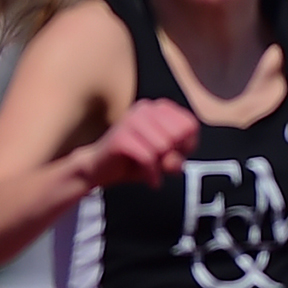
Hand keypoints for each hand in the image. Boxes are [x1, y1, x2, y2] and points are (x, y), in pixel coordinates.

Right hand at [83, 99, 200, 187]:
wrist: (98, 168)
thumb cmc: (135, 160)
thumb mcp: (164, 159)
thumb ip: (175, 158)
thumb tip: (175, 161)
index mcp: (157, 108)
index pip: (190, 124)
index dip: (188, 144)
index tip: (176, 153)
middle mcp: (144, 109)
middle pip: (178, 135)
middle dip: (174, 154)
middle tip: (162, 163)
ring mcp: (130, 121)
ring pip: (164, 146)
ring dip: (161, 166)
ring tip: (152, 170)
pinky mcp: (119, 138)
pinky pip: (148, 157)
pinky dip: (152, 173)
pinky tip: (150, 179)